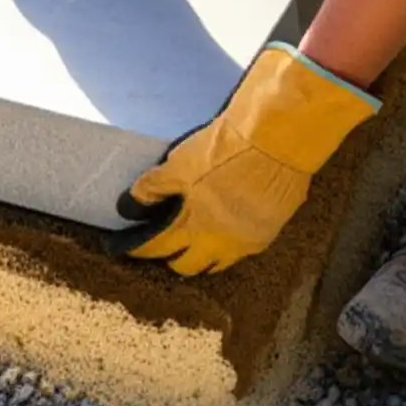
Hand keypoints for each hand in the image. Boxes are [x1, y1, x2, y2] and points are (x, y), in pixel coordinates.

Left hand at [106, 43, 381, 276]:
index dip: (138, 249)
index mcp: (194, 226)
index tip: (127, 247)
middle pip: (188, 267)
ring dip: (202, 257)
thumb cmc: (226, 149)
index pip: (158, 248)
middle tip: (162, 245)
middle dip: (171, 258)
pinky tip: (224, 229)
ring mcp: (249, 241)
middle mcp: (222, 243)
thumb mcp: (179, 164)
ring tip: (193, 242)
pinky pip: (243, 250)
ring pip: (218, 263)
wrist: (278, 139)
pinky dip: (228, 245)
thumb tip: (128, 206)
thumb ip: (152, 188)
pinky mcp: (270, 231)